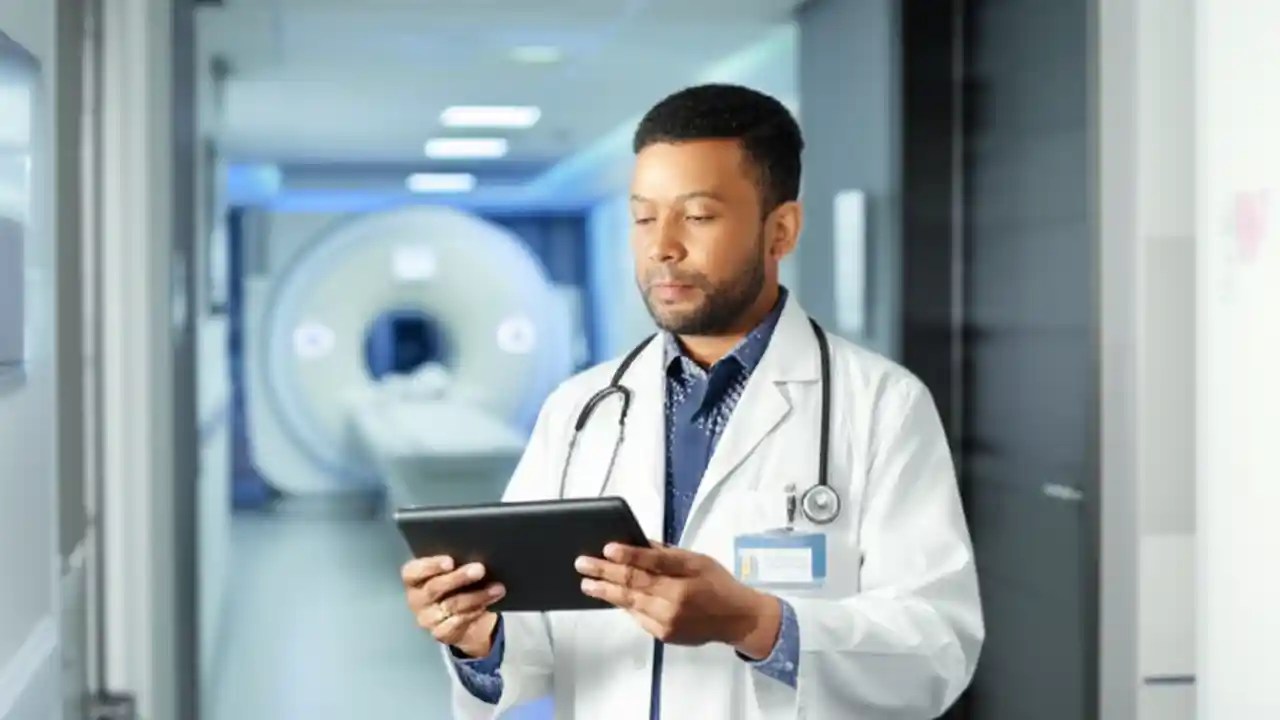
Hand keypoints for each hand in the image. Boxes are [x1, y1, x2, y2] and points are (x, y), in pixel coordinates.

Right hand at [401, 556, 504, 657]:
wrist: (463, 617)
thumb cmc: (456, 585)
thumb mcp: (452, 572)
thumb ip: (456, 563)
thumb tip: (474, 555)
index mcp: (413, 579)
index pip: (413, 571)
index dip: (430, 566)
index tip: (450, 561)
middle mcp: (416, 600)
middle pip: (434, 588)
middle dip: (459, 577)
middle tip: (480, 569)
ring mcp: (427, 619)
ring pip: (452, 605)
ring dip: (477, 596)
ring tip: (497, 588)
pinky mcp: (440, 633)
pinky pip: (459, 621)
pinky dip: (476, 611)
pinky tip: (488, 604)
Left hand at [575, 542, 781, 657]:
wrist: (736, 619)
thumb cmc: (717, 583)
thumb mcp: (698, 561)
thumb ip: (668, 555)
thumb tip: (638, 545)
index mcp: (684, 579)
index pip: (650, 565)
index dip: (628, 556)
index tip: (607, 548)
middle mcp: (674, 602)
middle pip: (633, 585)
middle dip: (604, 573)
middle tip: (582, 564)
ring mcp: (667, 622)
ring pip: (630, 603)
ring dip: (606, 593)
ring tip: (587, 584)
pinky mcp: (663, 635)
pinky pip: (638, 617)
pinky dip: (624, 606)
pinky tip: (610, 597)